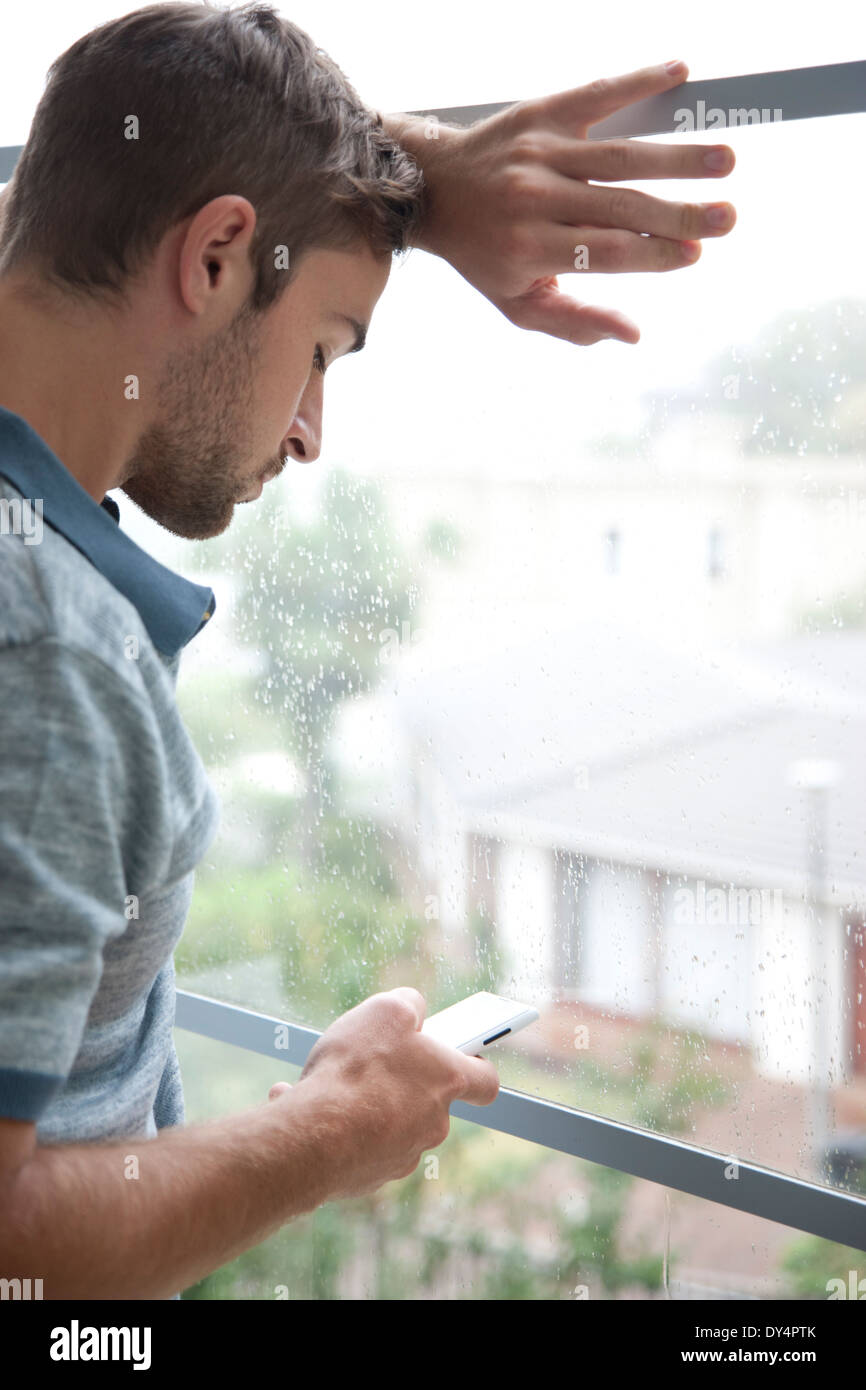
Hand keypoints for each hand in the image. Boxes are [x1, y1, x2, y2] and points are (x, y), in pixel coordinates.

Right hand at [273, 987, 498, 1199]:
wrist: (313, 1137)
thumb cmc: (355, 1070)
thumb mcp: (387, 1010)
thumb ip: (409, 1005)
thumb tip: (413, 1009)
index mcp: (446, 1082)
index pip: (485, 1081)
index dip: (475, 1066)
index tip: (460, 1056)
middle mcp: (432, 1124)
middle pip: (428, 1100)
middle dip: (401, 1081)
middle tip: (372, 1061)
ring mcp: (402, 1155)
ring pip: (389, 1123)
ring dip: (365, 1104)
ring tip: (328, 1084)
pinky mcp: (368, 1177)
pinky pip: (358, 1145)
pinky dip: (339, 1127)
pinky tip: (308, 1107)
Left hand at [388, 60, 735, 344]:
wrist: (433, 191)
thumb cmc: (486, 255)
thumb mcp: (518, 303)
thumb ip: (574, 322)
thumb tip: (633, 334)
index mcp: (529, 249)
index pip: (608, 253)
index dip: (655, 255)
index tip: (696, 254)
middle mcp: (534, 199)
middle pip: (622, 207)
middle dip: (681, 214)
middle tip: (729, 218)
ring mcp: (540, 153)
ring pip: (620, 156)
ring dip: (678, 157)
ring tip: (725, 161)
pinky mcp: (542, 113)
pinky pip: (597, 94)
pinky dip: (638, 81)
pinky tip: (679, 73)